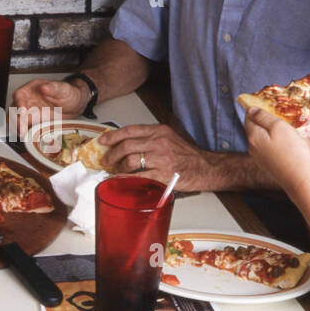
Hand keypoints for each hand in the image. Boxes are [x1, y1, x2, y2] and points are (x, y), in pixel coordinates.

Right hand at [12, 78, 88, 136]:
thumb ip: (54, 88)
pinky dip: (23, 132)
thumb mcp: (64, 89)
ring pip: (15, 119)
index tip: (23, 112)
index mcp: (32, 88)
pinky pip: (23, 127)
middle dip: (16, 119)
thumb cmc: (68, 94)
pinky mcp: (32, 122)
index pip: (20, 95)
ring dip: (17, 127)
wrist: (75, 106)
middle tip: (22, 128)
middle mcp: (27, 100)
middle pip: (14, 109)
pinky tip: (27, 137)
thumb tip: (44, 87)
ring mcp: (29, 112)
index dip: (19, 103)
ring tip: (23, 134)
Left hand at [99, 123, 215, 190]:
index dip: (113, 136)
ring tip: (116, 171)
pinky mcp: (163, 174)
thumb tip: (128, 143)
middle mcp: (159, 142)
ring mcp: (161, 158)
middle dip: (112, 154)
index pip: (130, 130)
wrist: (206, 167)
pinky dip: (126, 179)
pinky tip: (121, 180)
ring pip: (130, 161)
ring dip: (119, 168)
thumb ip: (150, 138)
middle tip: (106, 160)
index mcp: (159, 131)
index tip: (103, 141)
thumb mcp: (169, 138)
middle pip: (126, 146)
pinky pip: (138, 176)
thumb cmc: (188, 155)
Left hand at [243, 108, 309, 194]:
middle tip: (280, 112)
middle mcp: (252, 147)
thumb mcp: (279, 127)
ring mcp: (259, 157)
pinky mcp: (267, 164)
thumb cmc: (292, 152)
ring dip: (270, 129)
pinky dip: (274, 140)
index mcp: (253, 136)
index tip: (269, 102)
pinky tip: (286, 140)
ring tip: (286, 124)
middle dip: (264, 118)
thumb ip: (263, 116)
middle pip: (255, 126)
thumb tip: (250, 109)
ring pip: (262, 137)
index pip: (249, 116)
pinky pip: (268, 146)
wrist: (299, 180)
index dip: (257, 107)